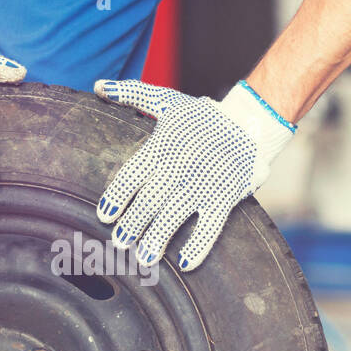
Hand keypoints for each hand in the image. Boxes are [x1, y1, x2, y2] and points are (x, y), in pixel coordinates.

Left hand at [93, 79, 294, 269]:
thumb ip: (131, 94)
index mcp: (163, 144)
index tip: (104, 215)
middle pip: (150, 199)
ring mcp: (204, 182)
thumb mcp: (167, 102)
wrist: (251, 122)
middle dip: (133, 223)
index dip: (117, 196)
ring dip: (158, 238)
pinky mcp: (225, 196)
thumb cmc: (202, 117)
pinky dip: (198, 246)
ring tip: (144, 258)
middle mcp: (181, 165)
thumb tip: (99, 87)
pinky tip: (184, 263)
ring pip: (175, 215)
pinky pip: (210, 226)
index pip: (133, 173)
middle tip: (119, 243)